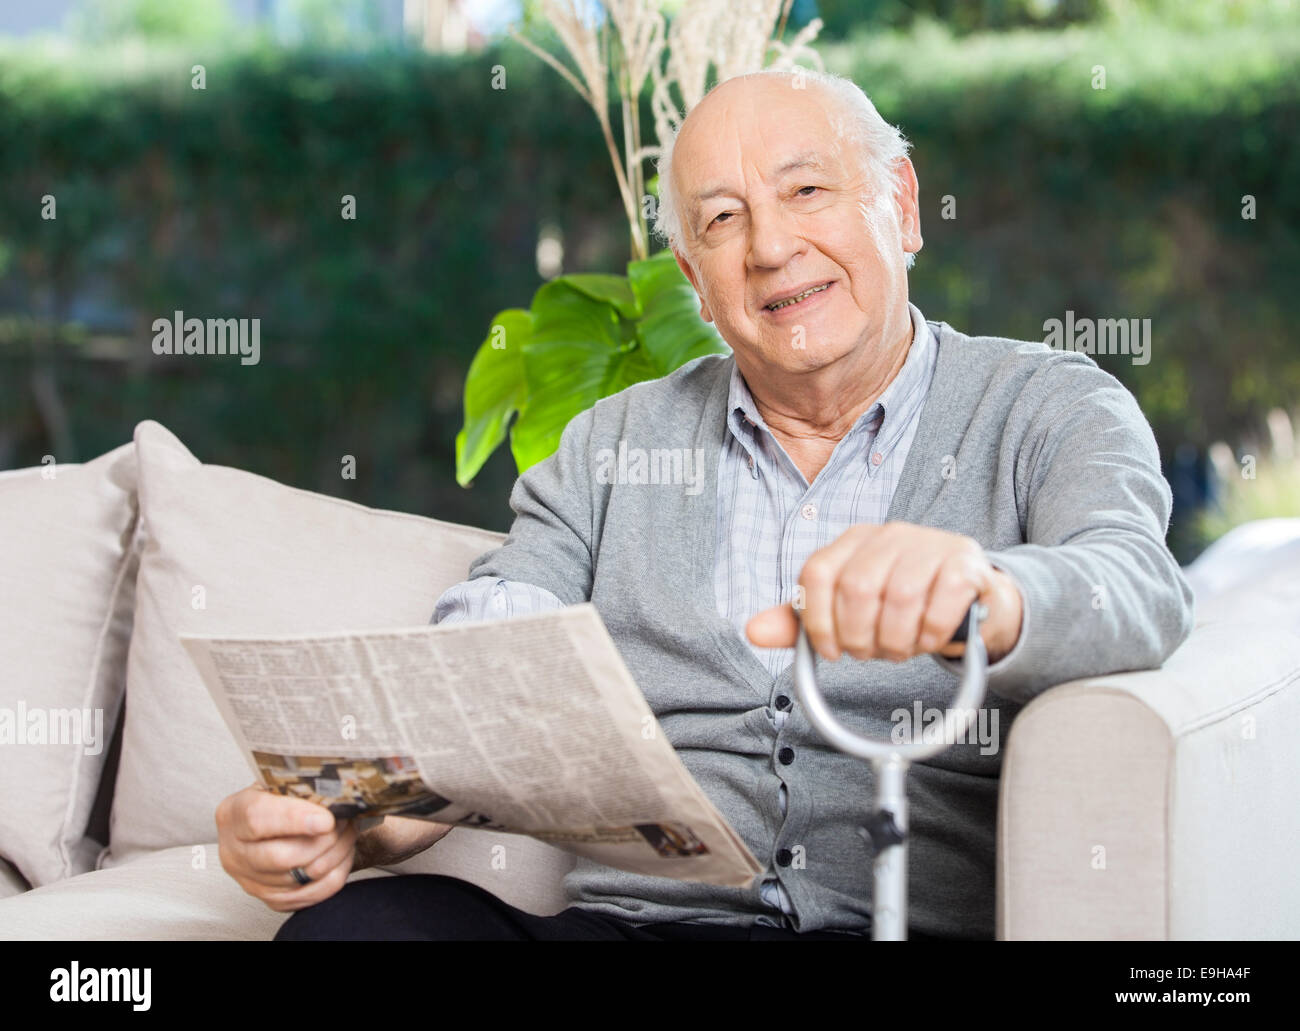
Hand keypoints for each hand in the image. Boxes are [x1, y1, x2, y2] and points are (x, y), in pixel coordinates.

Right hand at [215, 785, 358, 912]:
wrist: (267, 824)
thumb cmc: (276, 798)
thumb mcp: (278, 782)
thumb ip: (298, 787)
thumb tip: (334, 793)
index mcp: (232, 814)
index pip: (257, 819)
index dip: (294, 819)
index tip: (326, 819)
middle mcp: (234, 852)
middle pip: (279, 858)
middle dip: (322, 841)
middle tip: (344, 822)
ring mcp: (250, 881)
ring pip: (301, 877)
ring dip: (335, 854)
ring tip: (347, 832)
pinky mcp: (271, 899)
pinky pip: (311, 894)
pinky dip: (335, 874)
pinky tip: (342, 853)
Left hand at [745, 522, 1022, 663]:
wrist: (970, 603)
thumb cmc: (900, 608)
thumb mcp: (848, 613)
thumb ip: (802, 623)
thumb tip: (753, 631)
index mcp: (852, 541)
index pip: (817, 573)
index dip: (817, 621)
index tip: (831, 652)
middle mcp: (889, 534)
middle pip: (857, 588)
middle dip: (859, 636)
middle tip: (870, 653)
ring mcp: (930, 543)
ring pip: (900, 597)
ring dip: (896, 640)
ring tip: (899, 650)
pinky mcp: (965, 562)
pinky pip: (941, 602)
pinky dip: (930, 633)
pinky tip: (927, 640)